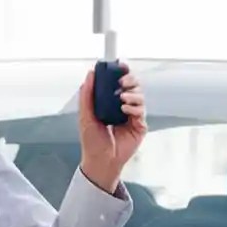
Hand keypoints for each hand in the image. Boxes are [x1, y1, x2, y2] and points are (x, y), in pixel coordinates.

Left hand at [77, 62, 146, 193]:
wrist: (100, 161)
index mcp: (110, 102)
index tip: (121, 65)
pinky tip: (125, 109)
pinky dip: (134, 107)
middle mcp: (123, 106)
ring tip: (122, 98)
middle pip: (133, 86)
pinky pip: (141, 111)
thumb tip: (90, 74)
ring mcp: (132, 116)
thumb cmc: (92, 141)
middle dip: (130, 80)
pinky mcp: (139, 126)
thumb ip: (87, 95)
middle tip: (122, 81)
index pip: (119, 82)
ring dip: (132, 93)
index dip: (122, 72)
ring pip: (139, 96)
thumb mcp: (85, 115)